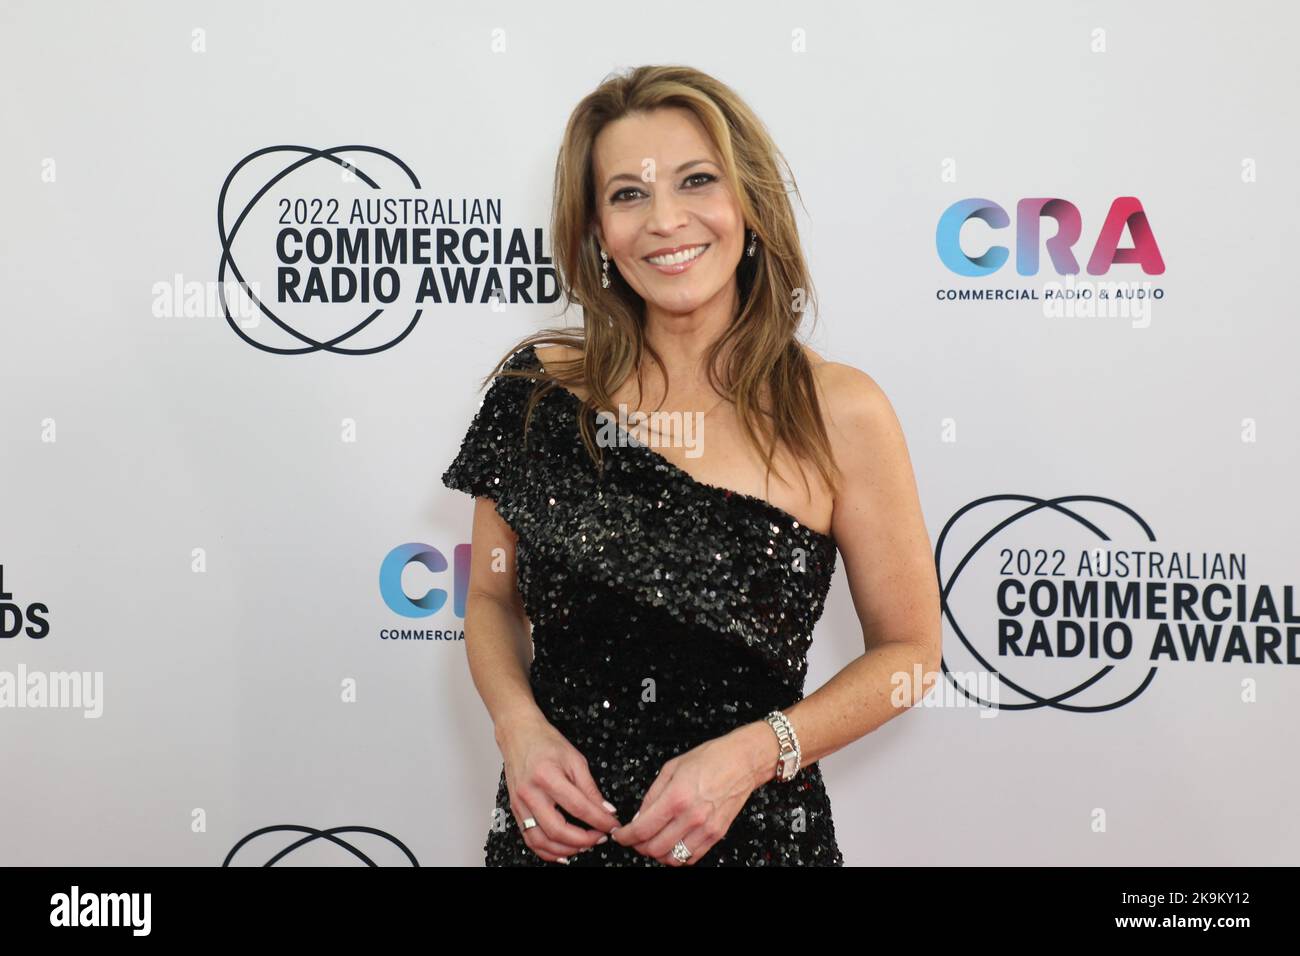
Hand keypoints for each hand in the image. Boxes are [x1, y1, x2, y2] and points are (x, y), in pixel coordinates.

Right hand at [496, 713, 621, 862]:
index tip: (612, 825)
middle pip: (558, 829)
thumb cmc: (545, 742)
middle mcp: (530, 793)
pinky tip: (562, 851)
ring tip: (584, 846)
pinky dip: (546, 851)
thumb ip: (590, 787)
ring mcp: (519, 804)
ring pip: (541, 841)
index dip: (599, 820)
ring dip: (566, 849)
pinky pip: (529, 839)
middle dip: (584, 840)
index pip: (578, 807)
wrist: (518, 734)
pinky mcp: (515, 811)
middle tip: (600, 837)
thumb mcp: (575, 759)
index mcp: (547, 776)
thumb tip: (606, 810)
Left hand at [609, 728, 764, 865]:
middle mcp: (691, 817)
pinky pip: (692, 858)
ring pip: (672, 859)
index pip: (642, 829)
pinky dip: (677, 857)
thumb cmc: (710, 758)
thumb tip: (640, 817)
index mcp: (676, 797)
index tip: (620, 835)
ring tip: (653, 843)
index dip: (625, 837)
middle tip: (634, 838)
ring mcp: (705, 828)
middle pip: (654, 848)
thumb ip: (652, 795)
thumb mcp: (672, 768)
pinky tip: (672, 844)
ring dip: (657, 855)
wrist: (743, 761)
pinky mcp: (717, 834)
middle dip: (638, 847)